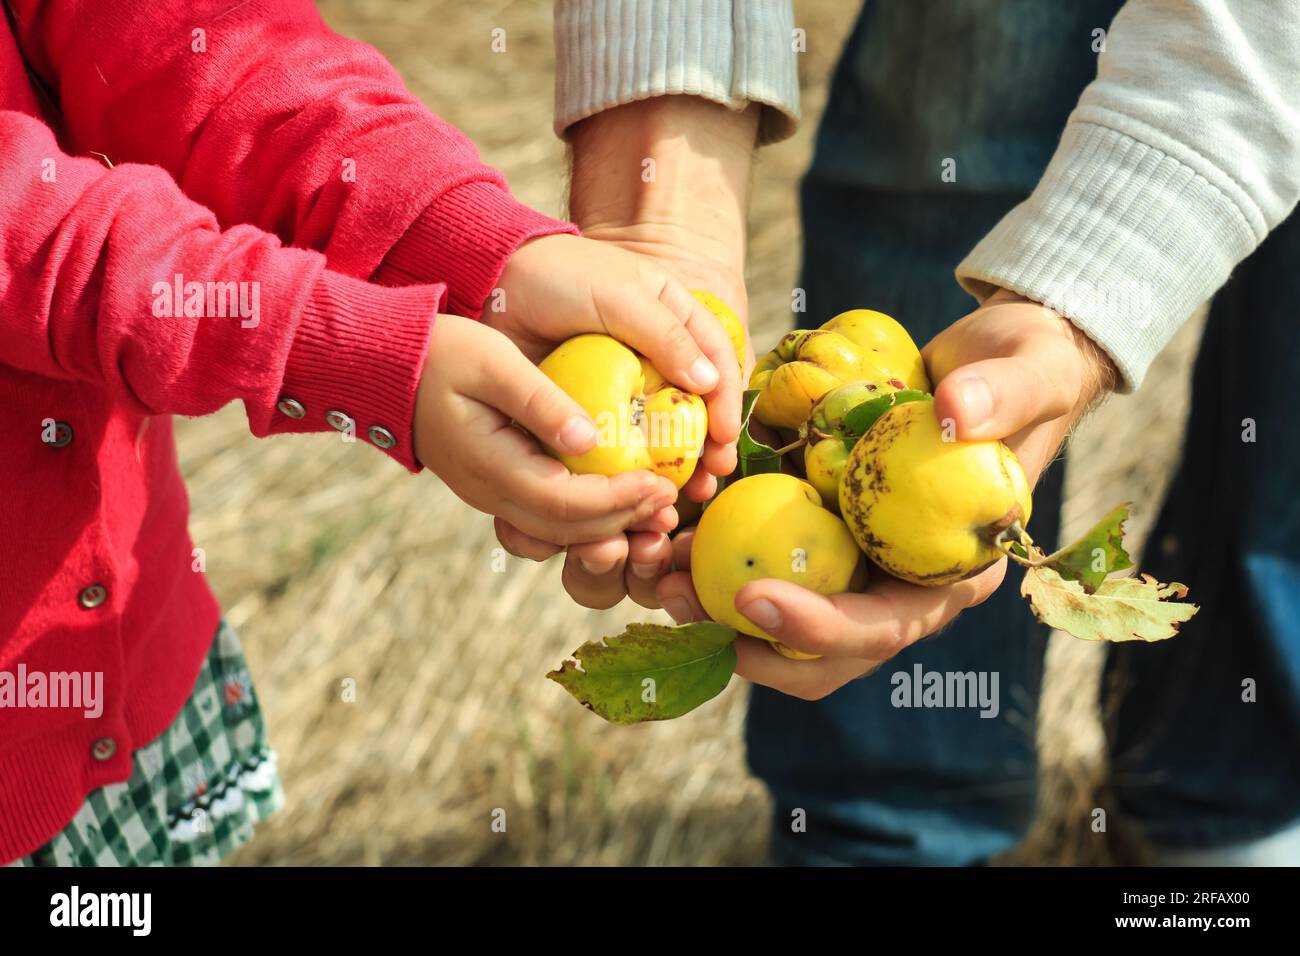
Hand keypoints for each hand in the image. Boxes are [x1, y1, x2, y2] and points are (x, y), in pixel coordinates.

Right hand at [414, 314, 679, 545]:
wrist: (386, 366)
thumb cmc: (442, 354)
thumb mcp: (494, 363)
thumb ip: (541, 403)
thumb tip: (588, 439)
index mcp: (493, 467)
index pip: (569, 504)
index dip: (620, 500)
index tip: (662, 485)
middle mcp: (492, 493)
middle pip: (570, 529)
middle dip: (624, 521)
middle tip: (672, 501)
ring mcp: (492, 496)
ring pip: (559, 532)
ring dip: (608, 527)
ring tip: (653, 509)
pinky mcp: (497, 486)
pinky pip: (547, 518)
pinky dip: (586, 517)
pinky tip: (618, 499)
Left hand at [488, 233, 741, 490]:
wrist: (495, 285)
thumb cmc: (563, 276)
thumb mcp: (621, 295)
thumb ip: (665, 335)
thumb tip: (709, 384)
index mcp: (676, 320)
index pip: (717, 362)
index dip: (728, 402)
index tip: (724, 440)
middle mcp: (657, 356)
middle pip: (696, 406)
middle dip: (708, 447)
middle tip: (709, 478)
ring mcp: (623, 385)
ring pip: (660, 432)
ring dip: (675, 466)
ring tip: (683, 497)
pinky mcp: (591, 409)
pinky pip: (618, 444)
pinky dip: (629, 470)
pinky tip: (634, 492)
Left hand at [656, 289, 1118, 698]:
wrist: (994, 362)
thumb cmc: (1024, 370)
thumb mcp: (1029, 372)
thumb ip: (1005, 395)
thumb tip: (959, 410)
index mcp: (955, 571)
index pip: (888, 624)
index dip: (821, 627)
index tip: (754, 597)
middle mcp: (902, 582)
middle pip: (823, 652)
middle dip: (748, 642)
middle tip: (677, 602)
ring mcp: (859, 562)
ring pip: (782, 624)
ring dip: (715, 612)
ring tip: (653, 575)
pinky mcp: (823, 532)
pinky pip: (765, 565)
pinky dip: (715, 562)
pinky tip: (669, 536)